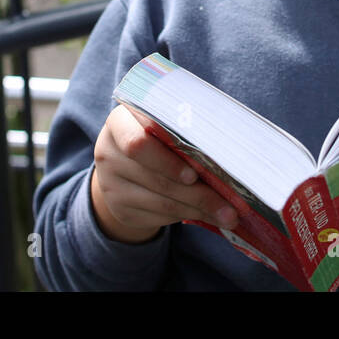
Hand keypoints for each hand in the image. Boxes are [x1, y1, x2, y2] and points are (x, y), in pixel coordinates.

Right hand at [91, 104, 239, 243]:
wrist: (122, 163)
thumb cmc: (154, 134)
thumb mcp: (161, 124)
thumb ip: (183, 132)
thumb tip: (229, 157)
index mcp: (120, 122)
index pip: (137, 143)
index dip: (167, 161)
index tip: (195, 174)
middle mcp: (108, 152)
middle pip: (156, 178)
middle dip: (197, 194)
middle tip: (230, 207)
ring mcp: (110, 184)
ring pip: (161, 202)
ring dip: (198, 209)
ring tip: (227, 215)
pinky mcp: (120, 209)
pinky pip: (158, 216)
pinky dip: (186, 216)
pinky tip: (207, 215)